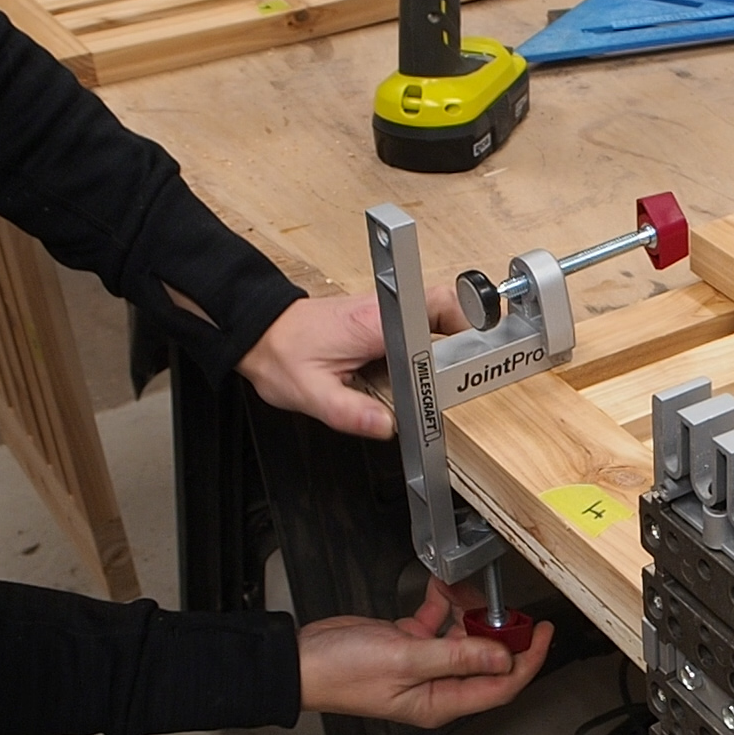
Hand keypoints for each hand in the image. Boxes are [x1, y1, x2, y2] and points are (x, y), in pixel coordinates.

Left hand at [237, 282, 469, 439]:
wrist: (257, 331)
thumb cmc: (279, 352)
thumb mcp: (310, 393)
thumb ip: (350, 413)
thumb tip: (386, 426)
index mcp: (373, 323)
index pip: (436, 308)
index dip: (465, 326)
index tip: (476, 353)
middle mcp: (381, 311)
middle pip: (446, 307)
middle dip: (467, 333)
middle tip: (471, 365)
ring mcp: (380, 312)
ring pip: (434, 314)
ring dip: (449, 338)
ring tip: (451, 371)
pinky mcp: (376, 320)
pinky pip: (415, 325)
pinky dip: (428, 343)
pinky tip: (421, 369)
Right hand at [297, 576, 552, 727]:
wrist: (299, 661)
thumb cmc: (341, 672)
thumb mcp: (406, 659)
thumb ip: (457, 657)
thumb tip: (502, 657)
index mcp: (442, 702)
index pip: (501, 685)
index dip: (527, 660)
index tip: (542, 632)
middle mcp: (437, 687)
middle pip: (486, 660)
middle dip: (496, 629)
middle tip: (500, 603)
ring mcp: (422, 666)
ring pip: (463, 638)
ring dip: (468, 612)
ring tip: (462, 589)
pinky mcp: (407, 645)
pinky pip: (437, 623)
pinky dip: (442, 604)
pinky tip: (439, 587)